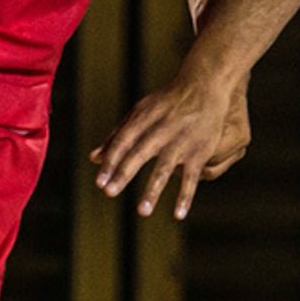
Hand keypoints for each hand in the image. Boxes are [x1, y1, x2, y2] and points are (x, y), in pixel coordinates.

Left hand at [90, 76, 250, 219]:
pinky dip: (186, 195)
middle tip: (109, 193)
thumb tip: (93, 159)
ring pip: (165, 168)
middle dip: (124, 173)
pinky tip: (178, 214)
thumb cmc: (167, 102)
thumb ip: (117, 135)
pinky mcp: (200, 151)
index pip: (124, 141)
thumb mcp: (140, 112)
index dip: (111, 161)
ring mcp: (182, 141)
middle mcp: (162, 129)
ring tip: (142, 212)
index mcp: (144, 118)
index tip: (99, 182)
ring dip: (153, 189)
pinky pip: (191, 177)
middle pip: (140, 153)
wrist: (206, 86)